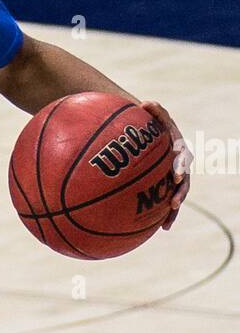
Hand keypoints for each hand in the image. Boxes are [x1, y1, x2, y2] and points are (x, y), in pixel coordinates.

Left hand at [142, 100, 190, 230]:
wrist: (147, 134)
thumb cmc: (149, 124)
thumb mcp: (153, 114)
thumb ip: (153, 109)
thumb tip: (147, 103)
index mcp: (177, 148)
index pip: (182, 157)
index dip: (181, 166)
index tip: (176, 175)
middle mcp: (179, 164)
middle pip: (184, 181)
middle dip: (180, 193)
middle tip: (173, 203)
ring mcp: (172, 177)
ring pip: (177, 195)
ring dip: (173, 209)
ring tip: (167, 223)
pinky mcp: (164, 186)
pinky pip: (164, 202)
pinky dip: (163, 216)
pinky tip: (160, 230)